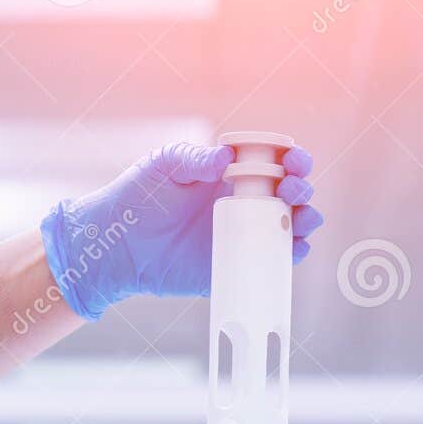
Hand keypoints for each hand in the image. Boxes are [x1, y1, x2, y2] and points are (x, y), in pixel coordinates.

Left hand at [39, 140, 321, 319]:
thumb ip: (195, 158)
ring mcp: (242, 237)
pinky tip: (294, 247)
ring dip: (305, 221)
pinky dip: (289, 256)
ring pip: (289, 229)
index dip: (293, 159)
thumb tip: (226, 157)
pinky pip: (270, 263)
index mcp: (233, 175)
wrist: (116, 244)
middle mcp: (244, 205)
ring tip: (301, 217)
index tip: (293, 160)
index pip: (276, 163)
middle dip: (302, 189)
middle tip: (290, 188)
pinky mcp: (234, 266)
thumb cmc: (138, 196)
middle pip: (291, 196)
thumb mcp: (165, 164)